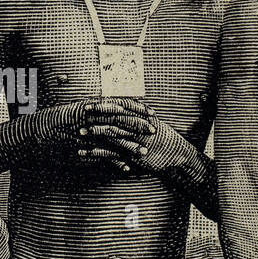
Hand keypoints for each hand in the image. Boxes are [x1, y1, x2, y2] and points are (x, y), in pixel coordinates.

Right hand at [40, 99, 154, 174]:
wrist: (40, 130)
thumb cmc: (58, 118)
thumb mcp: (78, 108)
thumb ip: (95, 109)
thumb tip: (111, 108)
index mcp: (93, 106)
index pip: (120, 105)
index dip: (137, 108)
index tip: (150, 112)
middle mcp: (93, 118)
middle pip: (121, 121)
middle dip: (139, 126)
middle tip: (154, 130)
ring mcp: (88, 134)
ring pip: (114, 140)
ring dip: (130, 146)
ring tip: (144, 152)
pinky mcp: (83, 148)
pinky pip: (102, 156)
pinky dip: (115, 162)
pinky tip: (126, 167)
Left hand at [85, 102, 199, 178]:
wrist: (178, 156)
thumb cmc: (166, 140)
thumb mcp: (154, 125)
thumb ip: (140, 117)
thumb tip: (131, 107)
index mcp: (141, 118)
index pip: (120, 107)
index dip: (105, 104)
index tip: (92, 102)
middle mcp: (137, 127)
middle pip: (113, 117)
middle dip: (97, 114)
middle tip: (81, 111)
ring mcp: (134, 141)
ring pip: (110, 134)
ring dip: (94, 133)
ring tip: (79, 132)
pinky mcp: (132, 155)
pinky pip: (110, 153)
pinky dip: (95, 153)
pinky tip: (83, 153)